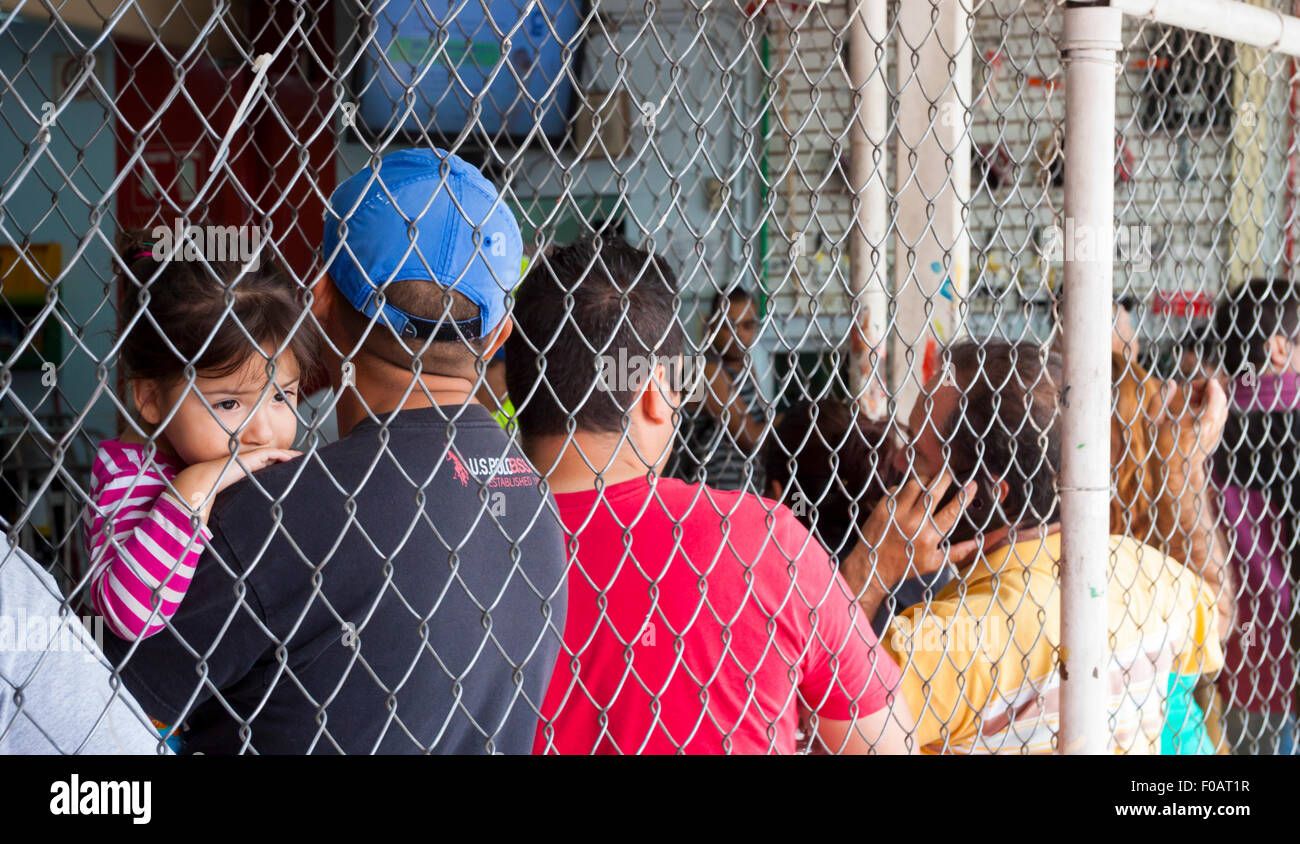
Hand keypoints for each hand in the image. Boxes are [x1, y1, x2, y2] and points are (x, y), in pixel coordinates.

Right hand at [172, 447, 299, 519]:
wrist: (205, 481)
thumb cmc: (216, 492)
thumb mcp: (234, 499)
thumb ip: (240, 505)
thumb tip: (240, 527)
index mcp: (247, 471)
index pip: (268, 467)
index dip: (280, 467)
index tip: (292, 473)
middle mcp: (249, 463)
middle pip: (274, 459)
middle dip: (288, 460)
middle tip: (303, 463)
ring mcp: (250, 458)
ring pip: (275, 454)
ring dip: (290, 455)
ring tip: (303, 457)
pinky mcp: (251, 456)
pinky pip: (271, 453)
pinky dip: (283, 454)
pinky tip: (294, 457)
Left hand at [843, 474, 978, 609]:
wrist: (872, 568)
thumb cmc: (905, 566)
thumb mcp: (934, 564)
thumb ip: (957, 552)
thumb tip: (977, 543)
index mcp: (929, 537)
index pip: (951, 511)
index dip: (964, 496)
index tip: (972, 485)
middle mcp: (913, 523)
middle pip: (933, 491)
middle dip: (944, 478)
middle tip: (949, 475)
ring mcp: (896, 514)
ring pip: (914, 485)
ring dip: (924, 480)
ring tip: (929, 482)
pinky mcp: (882, 509)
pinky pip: (896, 489)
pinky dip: (904, 488)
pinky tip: (908, 494)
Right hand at [1155, 377, 1226, 465]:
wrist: (1173, 471)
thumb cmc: (1159, 446)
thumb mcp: (1151, 422)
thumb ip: (1160, 400)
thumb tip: (1172, 383)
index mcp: (1196, 423)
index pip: (1215, 400)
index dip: (1213, 387)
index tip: (1206, 381)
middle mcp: (1210, 428)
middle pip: (1221, 402)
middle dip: (1212, 391)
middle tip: (1196, 388)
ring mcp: (1215, 434)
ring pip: (1222, 410)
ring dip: (1212, 400)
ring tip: (1194, 399)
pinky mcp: (1215, 437)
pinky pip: (1219, 417)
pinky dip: (1212, 409)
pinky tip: (1196, 410)